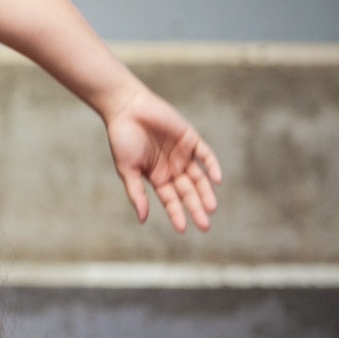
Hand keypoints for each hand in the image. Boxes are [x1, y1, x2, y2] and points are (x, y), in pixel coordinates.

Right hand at [104, 88, 221, 232]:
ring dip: (206, 192)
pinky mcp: (190, 138)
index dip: (177, 214)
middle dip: (196, 208)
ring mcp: (182, 153)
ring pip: (199, 177)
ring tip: (211, 208)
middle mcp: (172, 167)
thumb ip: (136, 193)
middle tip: (205, 225)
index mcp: (156, 177)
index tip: (184, 229)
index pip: (170, 200)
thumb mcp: (127, 169)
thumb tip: (143, 219)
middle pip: (188, 192)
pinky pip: (205, 155)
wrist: (127, 108)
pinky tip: (216, 180)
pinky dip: (211, 166)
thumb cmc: (122, 139)